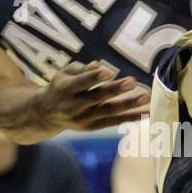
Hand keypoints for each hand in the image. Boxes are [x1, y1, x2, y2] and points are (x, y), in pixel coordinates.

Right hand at [31, 62, 150, 135]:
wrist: (46, 114)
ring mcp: (83, 119)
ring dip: (128, 105)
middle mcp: (73, 106)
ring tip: (145, 96)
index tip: (108, 71)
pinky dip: (130, 118)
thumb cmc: (61, 86)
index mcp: (65, 89)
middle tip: (133, 81)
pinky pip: (113, 122)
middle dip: (115, 90)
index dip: (94, 78)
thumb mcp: (64, 73)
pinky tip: (145, 113)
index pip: (81, 83)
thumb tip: (98, 65)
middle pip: (97, 98)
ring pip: (108, 112)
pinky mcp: (91, 127)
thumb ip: (81, 69)